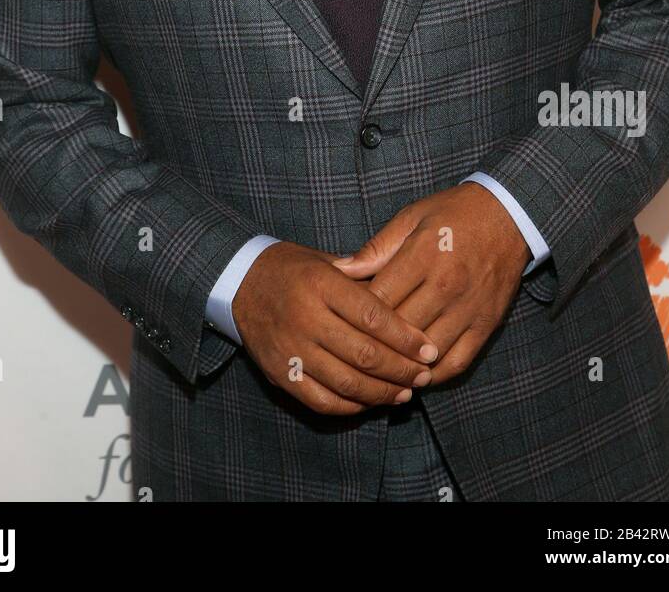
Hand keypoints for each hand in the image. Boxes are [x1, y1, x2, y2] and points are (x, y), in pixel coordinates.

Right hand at [231, 240, 440, 415]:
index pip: (373, 316)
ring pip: (345, 383)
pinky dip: (350, 406)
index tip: (429, 350)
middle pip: (364, 354)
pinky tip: (370, 401)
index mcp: (320, 283)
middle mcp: (305, 317)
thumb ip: (364, 282)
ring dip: (381, 393)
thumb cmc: (293, 268)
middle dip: (402, 370)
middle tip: (424, 376)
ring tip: (405, 393)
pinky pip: (321, 400)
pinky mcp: (278, 373)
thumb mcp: (328, 261)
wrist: (238, 280)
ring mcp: (290, 349)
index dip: (406, 338)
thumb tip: (410, 308)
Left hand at [331, 183, 529, 386]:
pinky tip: (417, 375)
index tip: (341, 321)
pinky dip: (435, 375)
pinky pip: (457, 361)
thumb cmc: (453, 213)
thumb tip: (340, 270)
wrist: (509, 216)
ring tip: (381, 372)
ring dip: (403, 366)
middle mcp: (447, 285)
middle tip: (353, 352)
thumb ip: (377, 248)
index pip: (380, 299)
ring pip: (426, 352)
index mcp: (423, 255)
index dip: (356, 314)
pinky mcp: (486, 324)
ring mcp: (468, 308)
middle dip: (374, 343)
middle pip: (400, 329)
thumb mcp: (411, 217)